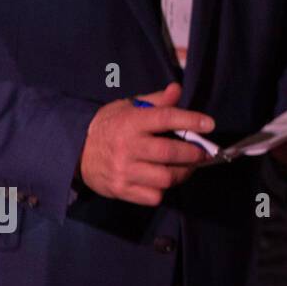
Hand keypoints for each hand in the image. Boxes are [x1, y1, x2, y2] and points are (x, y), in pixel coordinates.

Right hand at [79, 82, 211, 206]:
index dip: (191, 120)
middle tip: (202, 152)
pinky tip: (163, 180)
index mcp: (131, 122)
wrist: (76, 152)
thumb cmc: (110, 126)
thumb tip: (177, 89)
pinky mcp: (121, 189)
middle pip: (169, 152)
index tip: (209, 124)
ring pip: (165, 178)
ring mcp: (123, 170)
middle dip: (193, 153)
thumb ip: (156, 101)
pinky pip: (153, 196)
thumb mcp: (128, 107)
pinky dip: (164, 190)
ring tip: (187, 167)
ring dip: (183, 173)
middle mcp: (127, 146)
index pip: (166, 118)